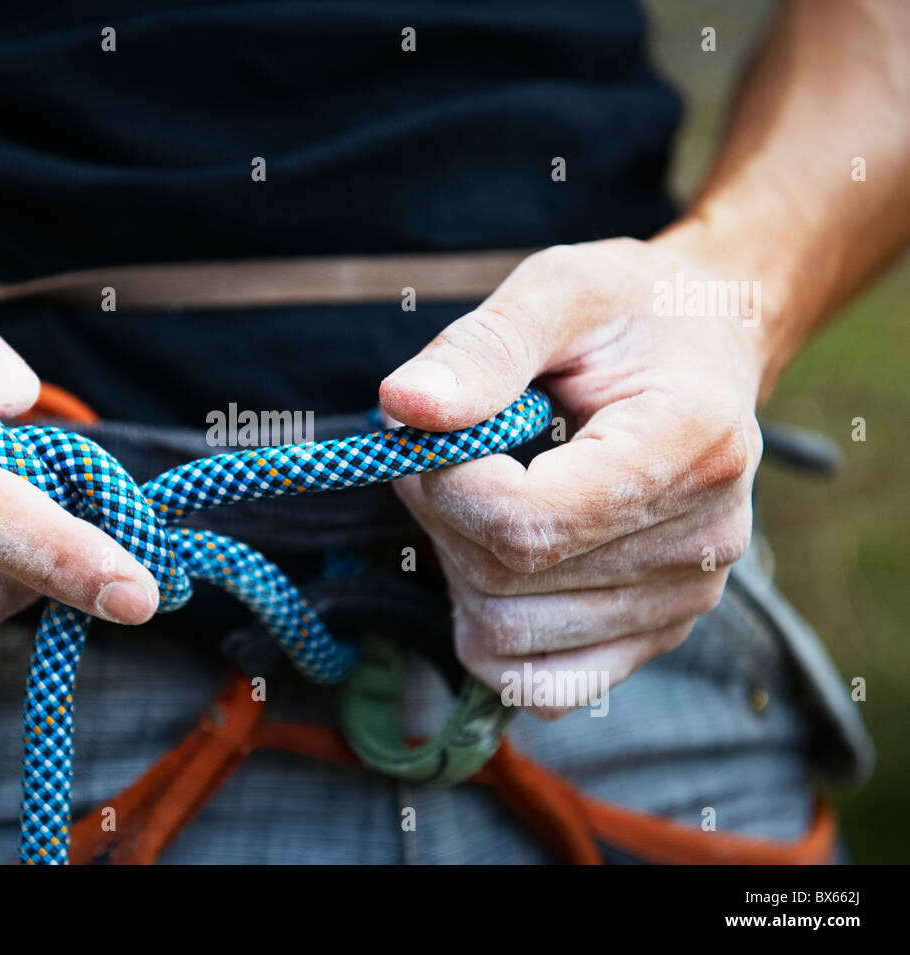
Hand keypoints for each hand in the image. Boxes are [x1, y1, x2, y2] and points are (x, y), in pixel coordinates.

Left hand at [380, 237, 765, 717]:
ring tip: (480, 493)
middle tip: (446, 452)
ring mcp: (684, 600)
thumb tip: (404, 408)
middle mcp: (705, 540)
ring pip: (507, 636)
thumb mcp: (559, 288)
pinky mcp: (657, 635)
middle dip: (442, 516)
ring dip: (458, 565)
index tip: (434, 433)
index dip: (447, 487)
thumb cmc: (630, 313)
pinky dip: (491, 635)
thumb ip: (484, 347)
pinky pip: (543, 687)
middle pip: (507, 583)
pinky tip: (493, 564)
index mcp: (691, 445)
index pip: (527, 525)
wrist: (704, 351)